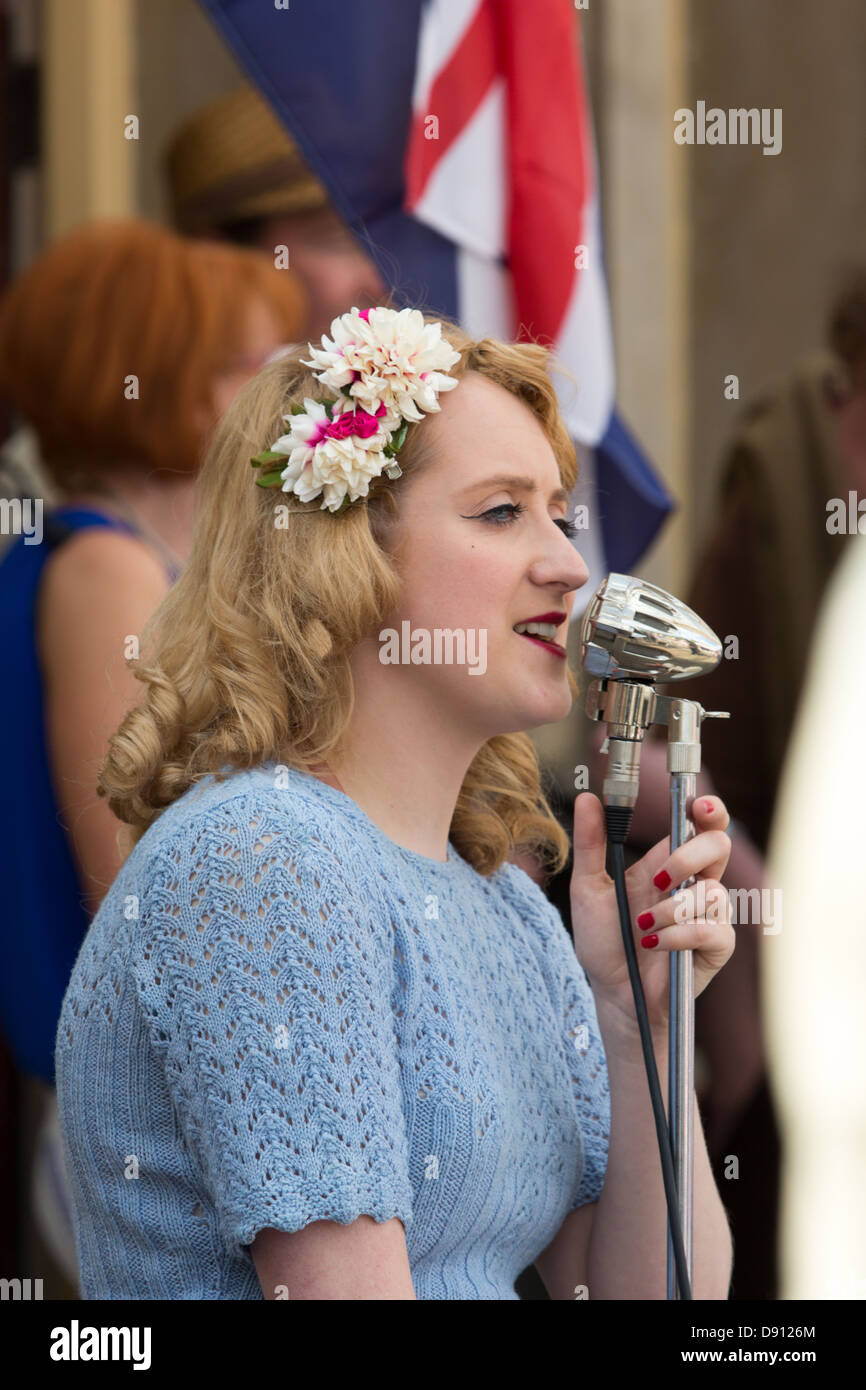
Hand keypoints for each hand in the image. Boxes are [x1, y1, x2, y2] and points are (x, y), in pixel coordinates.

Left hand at [569, 792, 734, 1032]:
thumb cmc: (604, 941)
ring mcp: (709, 914)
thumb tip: (588, 797)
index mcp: (667, 864)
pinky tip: (654, 944)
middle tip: (658, 878)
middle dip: (690, 857)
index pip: (699, 825)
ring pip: (712, 891)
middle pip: (719, 846)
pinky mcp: (717, 946)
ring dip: (671, 910)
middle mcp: (693, 884)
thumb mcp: (588, 889)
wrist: (612, 993)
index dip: (709, 810)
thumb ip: (591, 844)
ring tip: (642, 928)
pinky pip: (712, 929)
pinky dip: (679, 935)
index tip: (700, 806)